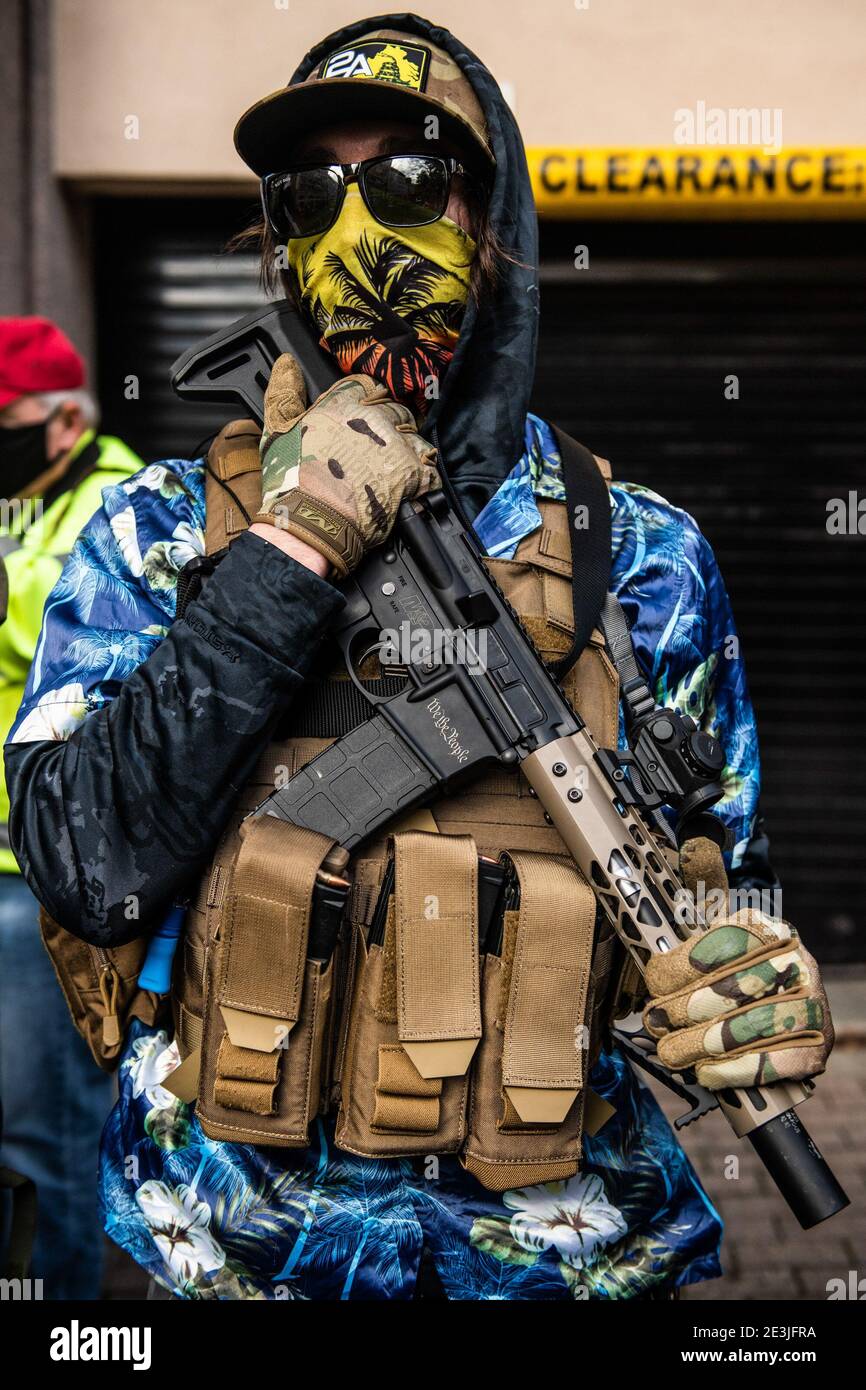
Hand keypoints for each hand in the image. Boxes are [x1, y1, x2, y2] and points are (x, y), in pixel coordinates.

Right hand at [253, 353, 438, 576]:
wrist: (310, 523)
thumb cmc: (291, 482)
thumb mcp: (277, 430)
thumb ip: (284, 393)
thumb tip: (286, 363)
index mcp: (343, 404)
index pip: (367, 387)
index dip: (367, 401)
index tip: (364, 416)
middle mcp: (372, 418)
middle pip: (395, 410)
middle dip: (390, 427)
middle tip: (378, 450)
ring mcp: (394, 444)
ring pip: (415, 437)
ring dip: (408, 450)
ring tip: (393, 471)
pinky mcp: (410, 474)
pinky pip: (428, 470)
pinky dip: (422, 480)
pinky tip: (409, 489)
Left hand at [642, 837, 833, 1089]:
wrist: (789, 1008)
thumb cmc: (740, 963)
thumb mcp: (723, 921)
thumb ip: (704, 888)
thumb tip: (693, 841)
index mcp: (770, 929)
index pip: (722, 944)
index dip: (681, 966)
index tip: (654, 981)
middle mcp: (796, 963)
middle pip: (729, 991)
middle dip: (682, 1011)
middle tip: (656, 1023)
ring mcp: (810, 1006)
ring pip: (744, 1030)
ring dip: (698, 1046)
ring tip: (672, 1051)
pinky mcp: (815, 1048)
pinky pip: (770, 1064)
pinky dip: (732, 1072)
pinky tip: (707, 1071)